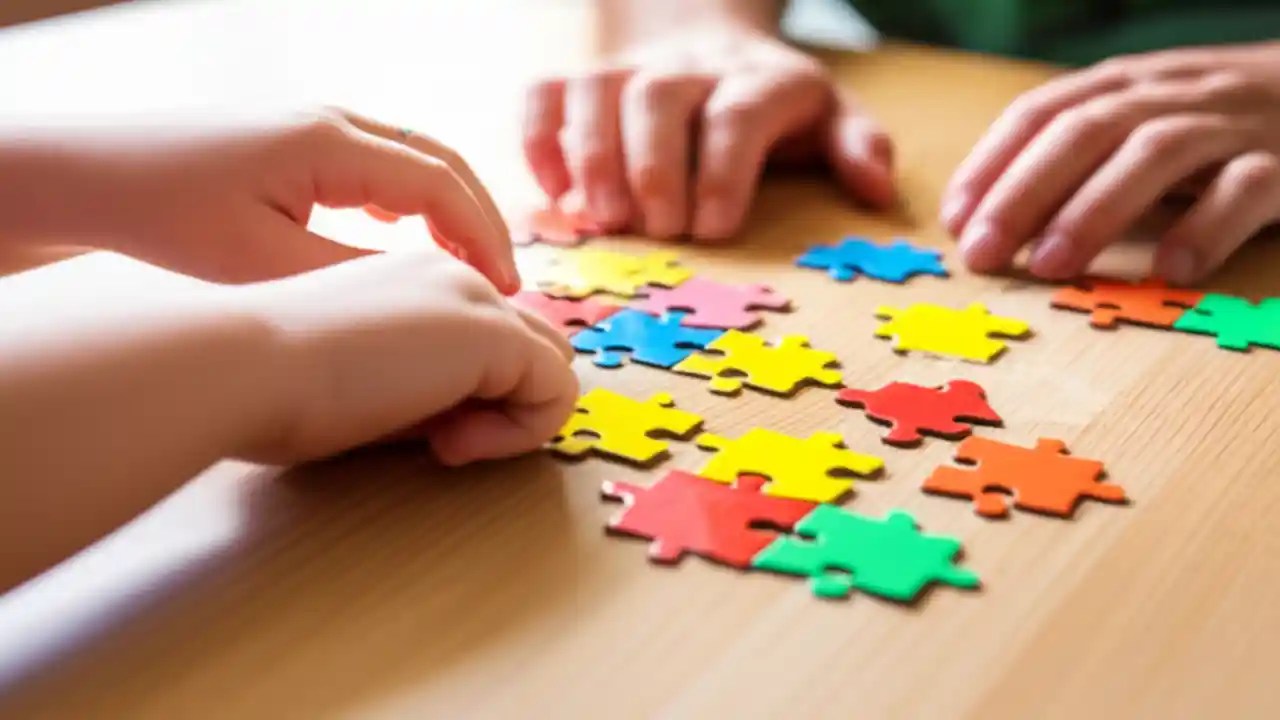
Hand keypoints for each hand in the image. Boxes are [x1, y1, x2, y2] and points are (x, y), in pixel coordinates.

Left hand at [12, 108, 518, 290]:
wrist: (91, 177)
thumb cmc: (166, 217)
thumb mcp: (263, 265)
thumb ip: (348, 278)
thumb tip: (419, 296)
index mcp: (331, 144)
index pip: (440, 186)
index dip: (483, 239)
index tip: (506, 290)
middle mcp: (332, 123)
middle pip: (441, 161)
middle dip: (481, 221)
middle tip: (504, 282)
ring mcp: (315, 127)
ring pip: (414, 159)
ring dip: (451, 210)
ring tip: (470, 268)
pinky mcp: (297, 144)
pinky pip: (381, 165)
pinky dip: (414, 203)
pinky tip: (410, 244)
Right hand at [236, 250, 576, 464]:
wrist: (246, 364)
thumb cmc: (275, 384)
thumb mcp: (366, 388)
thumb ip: (421, 394)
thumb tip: (465, 425)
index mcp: (419, 280)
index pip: (490, 340)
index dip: (473, 398)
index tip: (418, 432)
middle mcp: (458, 276)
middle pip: (533, 347)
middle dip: (505, 403)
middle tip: (440, 440)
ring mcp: (479, 299)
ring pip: (551, 368)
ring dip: (513, 421)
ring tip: (444, 445)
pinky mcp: (493, 334)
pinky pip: (556, 392)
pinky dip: (520, 434)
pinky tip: (452, 446)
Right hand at [523, 26, 894, 239]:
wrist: (706, 45)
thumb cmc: (768, 109)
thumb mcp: (824, 120)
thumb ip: (855, 147)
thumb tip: (876, 191)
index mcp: (759, 79)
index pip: (737, 113)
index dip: (722, 171)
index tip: (714, 229)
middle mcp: (690, 66)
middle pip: (659, 98)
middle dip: (654, 168)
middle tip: (659, 231)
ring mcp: (626, 69)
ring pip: (595, 92)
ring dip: (593, 160)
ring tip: (604, 222)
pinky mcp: (576, 79)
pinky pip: (542, 95)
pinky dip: (539, 144)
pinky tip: (555, 196)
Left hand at [944, 43, 1279, 284]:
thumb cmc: (1218, 130)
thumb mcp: (1140, 128)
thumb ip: (1077, 162)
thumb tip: (986, 219)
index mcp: (1127, 84)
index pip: (1043, 112)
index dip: (992, 163)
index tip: (954, 220)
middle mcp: (1173, 93)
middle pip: (1086, 129)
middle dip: (1023, 192)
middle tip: (982, 253)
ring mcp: (1233, 124)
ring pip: (1155, 151)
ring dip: (1094, 210)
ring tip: (1049, 265)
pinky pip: (1246, 188)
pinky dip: (1205, 227)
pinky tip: (1169, 270)